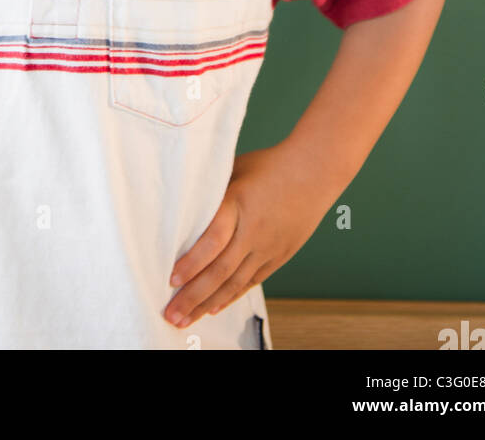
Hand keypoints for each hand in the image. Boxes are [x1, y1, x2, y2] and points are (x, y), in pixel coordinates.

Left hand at [163, 142, 332, 328]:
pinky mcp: (278, 256)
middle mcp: (253, 231)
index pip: (213, 239)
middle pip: (220, 270)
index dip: (192, 262)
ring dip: (207, 303)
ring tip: (185, 319)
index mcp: (238, 204)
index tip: (172, 278)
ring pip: (234, 282)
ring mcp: (267, 247)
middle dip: (193, 295)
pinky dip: (230, 297)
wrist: (314, 172)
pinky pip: (251, 281)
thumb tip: (182, 203)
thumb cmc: (270, 165)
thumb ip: (212, 191)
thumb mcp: (235, 169)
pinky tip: (213, 308)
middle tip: (170, 314)